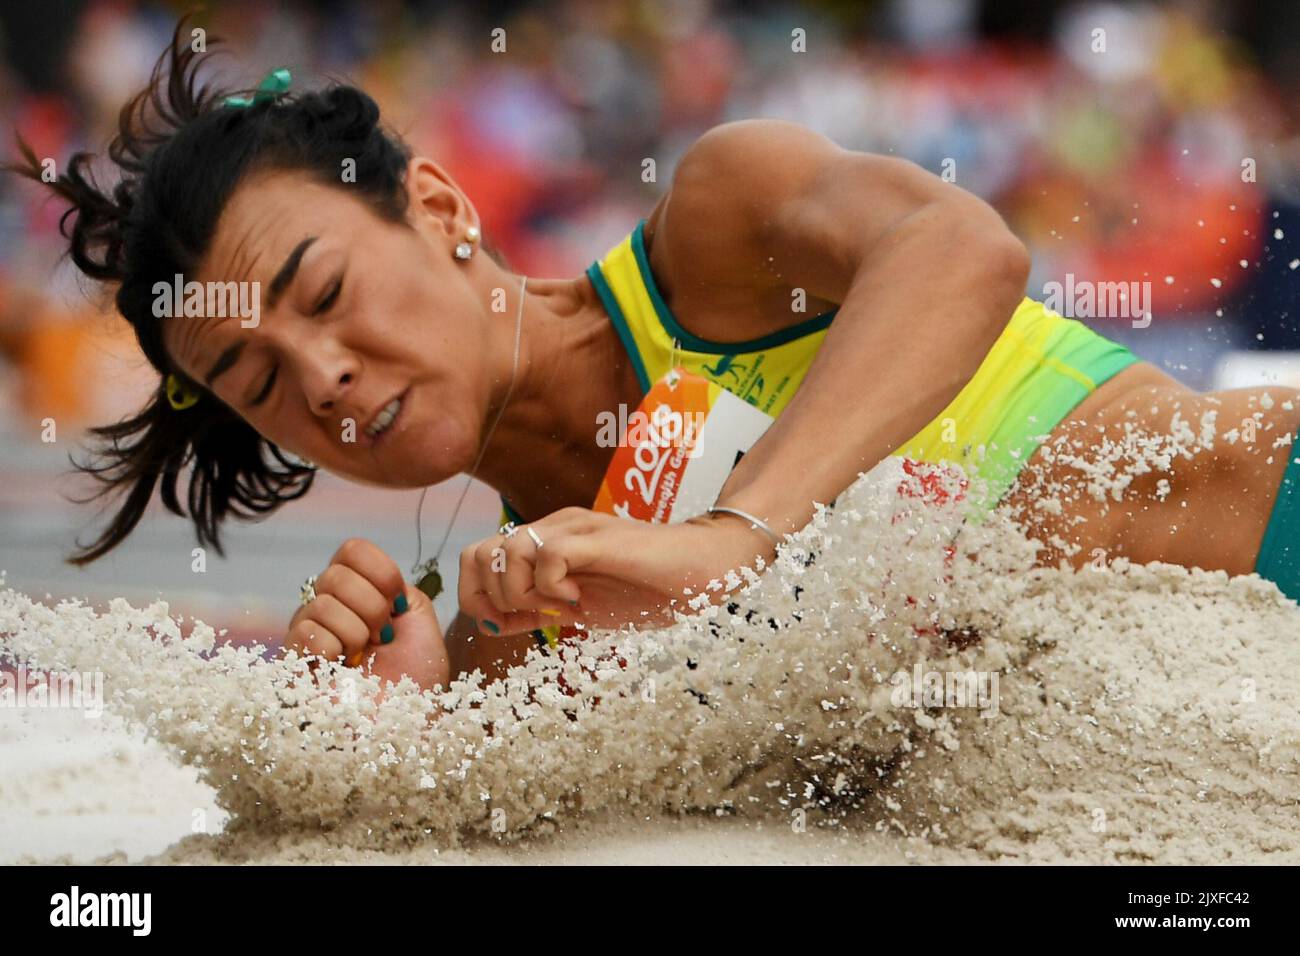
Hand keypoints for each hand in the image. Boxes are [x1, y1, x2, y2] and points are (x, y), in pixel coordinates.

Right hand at [285, 537, 449, 692]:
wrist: (411, 721)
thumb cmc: (417, 677)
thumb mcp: (418, 619)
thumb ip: (397, 587)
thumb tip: (372, 577)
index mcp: (359, 592)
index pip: (352, 550)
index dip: (381, 572)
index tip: (398, 604)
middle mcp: (328, 606)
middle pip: (335, 574)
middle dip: (372, 606)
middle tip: (382, 636)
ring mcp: (307, 633)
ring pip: (321, 603)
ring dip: (356, 632)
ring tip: (363, 657)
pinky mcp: (293, 663)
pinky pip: (304, 632)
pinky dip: (333, 649)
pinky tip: (342, 668)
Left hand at [457, 508, 777, 638]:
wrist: (708, 567)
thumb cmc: (652, 587)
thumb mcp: (582, 606)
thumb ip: (538, 608)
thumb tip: (492, 623)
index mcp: (545, 541)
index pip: (475, 556)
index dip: (476, 596)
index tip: (505, 624)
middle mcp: (552, 527)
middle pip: (478, 553)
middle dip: (492, 598)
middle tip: (530, 616)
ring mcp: (574, 529)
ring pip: (507, 551)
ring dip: (522, 592)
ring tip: (560, 606)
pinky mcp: (598, 539)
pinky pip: (547, 555)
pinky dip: (552, 586)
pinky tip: (579, 600)